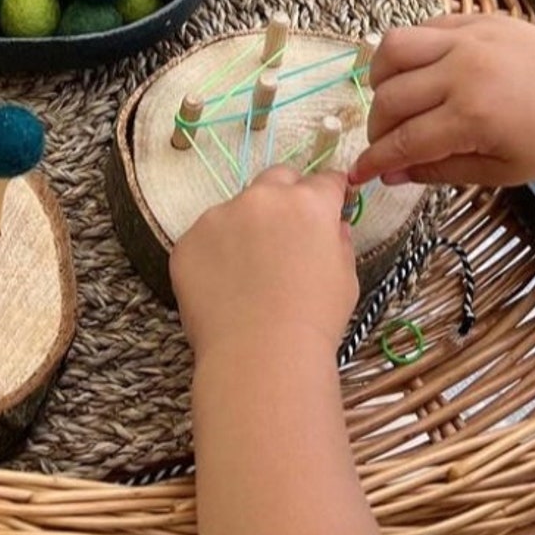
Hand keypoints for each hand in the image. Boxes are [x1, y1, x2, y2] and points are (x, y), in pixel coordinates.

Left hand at [170, 166, 358, 362]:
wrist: (260, 356)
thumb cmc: (315, 321)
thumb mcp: (346, 279)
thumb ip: (338, 242)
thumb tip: (332, 227)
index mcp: (308, 203)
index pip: (325, 179)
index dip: (330, 193)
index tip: (329, 205)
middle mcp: (263, 198)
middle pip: (277, 179)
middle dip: (286, 196)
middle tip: (286, 233)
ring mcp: (220, 215)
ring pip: (237, 209)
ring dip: (246, 227)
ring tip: (248, 273)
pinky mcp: (189, 240)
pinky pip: (206, 238)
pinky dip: (216, 253)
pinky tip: (223, 287)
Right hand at [350, 14, 534, 188]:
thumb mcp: (500, 172)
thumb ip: (441, 171)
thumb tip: (392, 174)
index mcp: (471, 117)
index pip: (403, 141)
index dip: (374, 161)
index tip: (357, 174)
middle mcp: (462, 71)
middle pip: (391, 97)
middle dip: (377, 127)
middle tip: (385, 142)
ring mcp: (469, 38)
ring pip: (394, 46)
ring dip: (382, 77)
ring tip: (393, 97)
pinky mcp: (477, 19)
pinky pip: (425, 27)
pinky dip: (412, 51)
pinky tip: (422, 72)